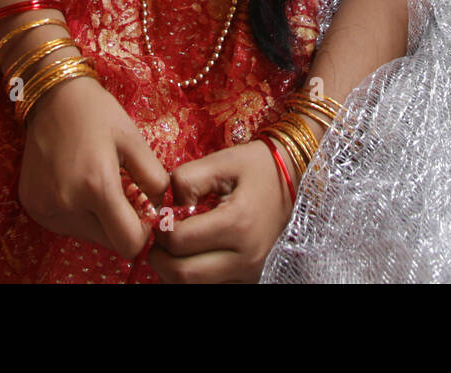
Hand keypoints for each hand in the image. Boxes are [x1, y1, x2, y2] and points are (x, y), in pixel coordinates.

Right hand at [18, 74, 168, 258]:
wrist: (52, 96)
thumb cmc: (98, 113)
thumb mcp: (134, 140)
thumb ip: (155, 180)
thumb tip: (161, 212)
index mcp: (96, 186)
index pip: (129, 245)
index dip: (143, 232)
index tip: (144, 209)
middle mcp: (67, 205)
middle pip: (109, 242)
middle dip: (121, 224)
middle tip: (121, 190)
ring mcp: (45, 208)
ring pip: (87, 236)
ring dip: (99, 219)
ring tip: (96, 182)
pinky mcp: (32, 206)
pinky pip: (66, 224)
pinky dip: (77, 212)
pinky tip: (76, 183)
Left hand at [148, 140, 291, 282]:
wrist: (291, 180)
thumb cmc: (255, 167)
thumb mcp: (221, 161)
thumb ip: (186, 179)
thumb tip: (166, 208)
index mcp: (238, 222)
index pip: (180, 241)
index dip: (160, 230)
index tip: (160, 218)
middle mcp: (247, 256)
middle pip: (184, 275)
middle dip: (161, 257)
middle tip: (159, 238)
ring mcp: (251, 272)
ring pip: (195, 288)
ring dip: (174, 271)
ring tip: (174, 247)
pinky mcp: (251, 279)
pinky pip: (213, 289)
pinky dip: (194, 278)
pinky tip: (192, 257)